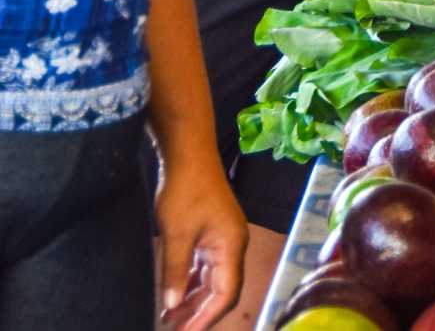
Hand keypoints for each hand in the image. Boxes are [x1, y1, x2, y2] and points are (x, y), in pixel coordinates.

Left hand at [157, 155, 245, 329]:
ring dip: (194, 299)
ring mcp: (223, 238)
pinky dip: (192, 282)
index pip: (225, 294)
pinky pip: (205, 266)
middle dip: (199, 313)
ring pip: (212, 279)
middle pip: (221, 289)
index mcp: (232, 246)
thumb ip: (176, 272)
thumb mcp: (176, 233)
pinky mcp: (211, 231)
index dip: (206, 318)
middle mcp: (233, 244)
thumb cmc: (185, 190)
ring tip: (171, 318)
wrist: (188, 152)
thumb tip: (173, 307)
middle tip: (173, 329)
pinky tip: (176, 293)